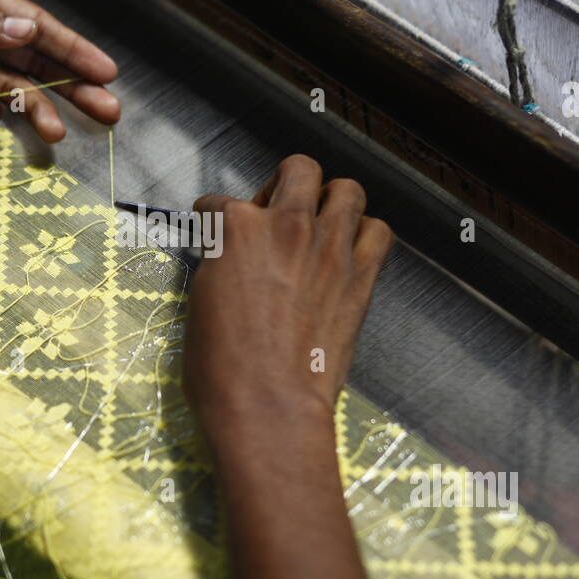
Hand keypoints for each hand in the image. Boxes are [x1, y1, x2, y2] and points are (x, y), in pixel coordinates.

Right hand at [182, 154, 394, 578]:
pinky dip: (366, 235)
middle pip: (298, 170)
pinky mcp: (361, 276)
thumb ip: (218, 263)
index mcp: (236, 229)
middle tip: (276, 214)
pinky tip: (349, 253)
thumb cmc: (219, 368)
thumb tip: (227, 256)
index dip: (213, 218)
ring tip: (319, 226)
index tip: (215, 232)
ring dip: (331, 201)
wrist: (268, 409)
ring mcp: (330, 248)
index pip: (219, 202)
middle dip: (284, 184)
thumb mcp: (199, 303)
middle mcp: (287, 225)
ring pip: (347, 189)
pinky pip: (379, 231)